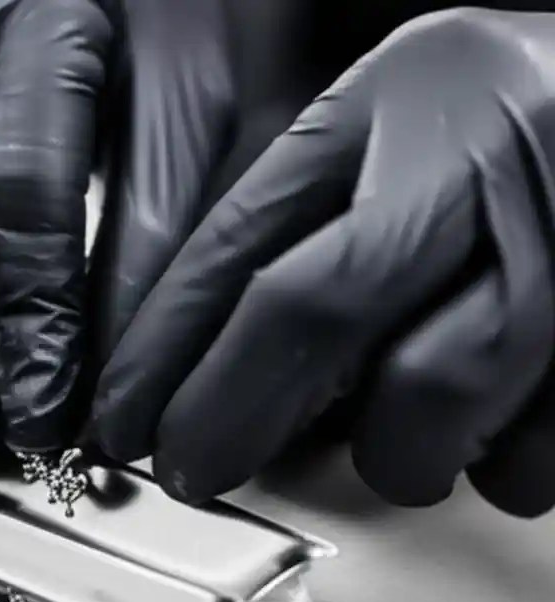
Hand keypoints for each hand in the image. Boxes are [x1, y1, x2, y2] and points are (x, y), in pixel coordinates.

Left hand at [92, 8, 554, 516]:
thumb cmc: (517, 121)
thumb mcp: (398, 120)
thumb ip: (308, 211)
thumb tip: (204, 356)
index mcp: (408, 96)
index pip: (248, 241)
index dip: (166, 349)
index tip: (125, 416)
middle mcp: (490, 159)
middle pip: (321, 311)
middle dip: (231, 413)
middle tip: (193, 467)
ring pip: (432, 396)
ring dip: (387, 451)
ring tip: (388, 444)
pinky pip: (535, 452)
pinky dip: (493, 468)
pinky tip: (484, 436)